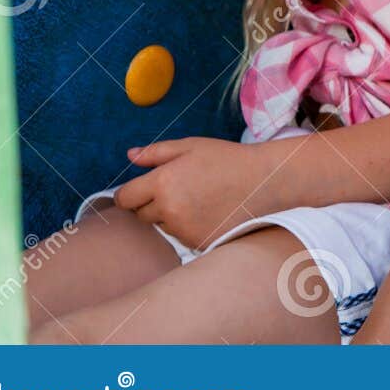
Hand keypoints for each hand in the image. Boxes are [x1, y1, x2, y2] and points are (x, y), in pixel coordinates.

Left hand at [112, 137, 273, 249]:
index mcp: (162, 182)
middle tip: (180, 190)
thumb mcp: (192, 146)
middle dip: (152, 204)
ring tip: (199, 200)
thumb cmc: (228, 159)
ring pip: (162, 227)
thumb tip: (129, 156)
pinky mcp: (198, 243)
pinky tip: (209, 212)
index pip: (125, 199)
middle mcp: (168, 209)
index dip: (131, 194)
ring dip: (171, 217)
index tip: (143, 189)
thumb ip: (156, 152)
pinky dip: (189, 228)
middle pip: (141, 216)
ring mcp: (183, 229)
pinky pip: (182, 237)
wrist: (265, 180)